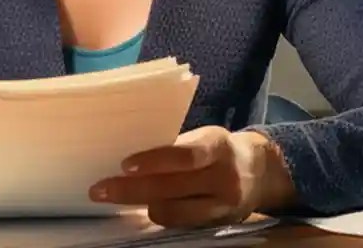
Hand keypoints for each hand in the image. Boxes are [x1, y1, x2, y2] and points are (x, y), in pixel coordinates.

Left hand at [88, 126, 292, 228]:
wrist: (262, 173)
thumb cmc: (221, 149)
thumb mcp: (206, 137)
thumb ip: (177, 146)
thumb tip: (129, 155)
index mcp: (218, 145)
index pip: (186, 155)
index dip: (154, 161)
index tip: (124, 165)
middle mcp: (222, 177)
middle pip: (171, 188)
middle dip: (130, 190)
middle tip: (99, 190)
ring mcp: (221, 205)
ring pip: (173, 212)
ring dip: (141, 205)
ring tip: (115, 196)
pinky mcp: (217, 224)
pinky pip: (180, 224)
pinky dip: (159, 215)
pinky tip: (142, 208)